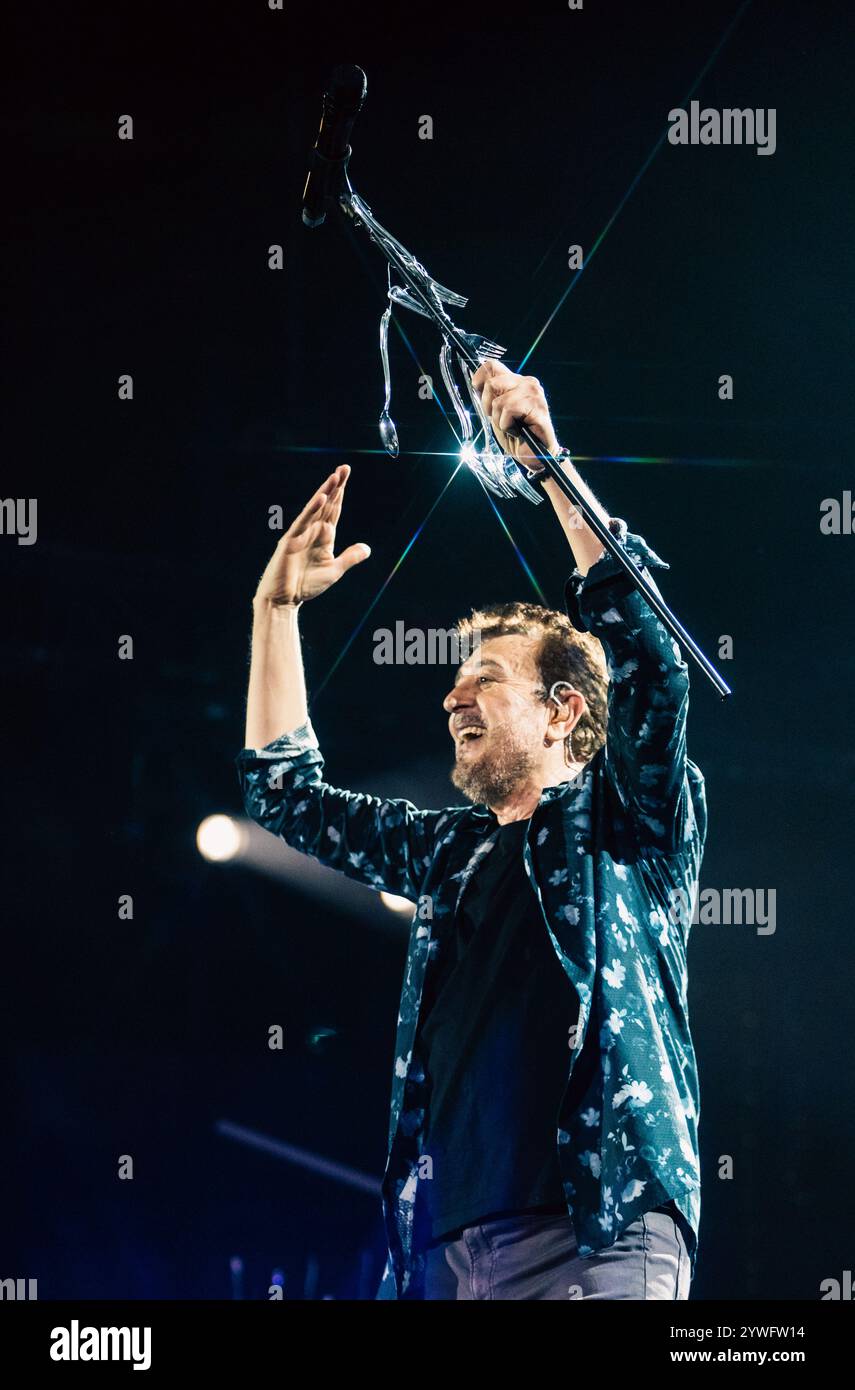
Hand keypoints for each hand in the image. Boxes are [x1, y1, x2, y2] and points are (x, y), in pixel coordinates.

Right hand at [253, 465, 369, 606]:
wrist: (284, 599)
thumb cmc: (306, 585)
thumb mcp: (335, 570)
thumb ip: (350, 557)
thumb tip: (367, 548)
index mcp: (324, 535)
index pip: (334, 509)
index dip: (341, 492)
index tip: (347, 474)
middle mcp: (312, 530)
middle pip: (326, 504)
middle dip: (335, 486)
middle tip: (344, 468)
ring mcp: (301, 533)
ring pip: (315, 509)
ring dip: (325, 492)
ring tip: (335, 477)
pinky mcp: (290, 540)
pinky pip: (302, 522)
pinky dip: (311, 509)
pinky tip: (321, 497)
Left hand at [470, 360, 559, 467]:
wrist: (533, 456)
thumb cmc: (516, 434)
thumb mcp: (497, 411)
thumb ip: (490, 395)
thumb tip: (475, 380)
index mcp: (518, 381)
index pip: (492, 366)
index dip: (479, 381)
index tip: (480, 396)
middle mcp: (528, 383)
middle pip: (492, 383)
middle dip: (488, 406)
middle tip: (500, 420)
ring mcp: (535, 394)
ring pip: (499, 401)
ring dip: (499, 420)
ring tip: (511, 427)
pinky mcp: (538, 409)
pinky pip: (509, 410)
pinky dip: (507, 426)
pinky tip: (518, 431)